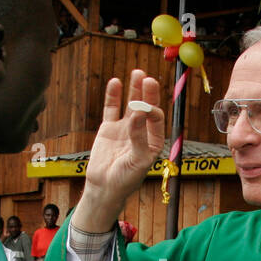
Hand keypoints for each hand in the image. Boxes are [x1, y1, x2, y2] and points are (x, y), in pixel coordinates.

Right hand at [73, 71, 164, 232]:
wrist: (104, 188)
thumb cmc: (126, 179)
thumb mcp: (137, 160)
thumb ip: (138, 137)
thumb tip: (138, 113)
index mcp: (154, 140)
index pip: (157, 119)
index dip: (152, 111)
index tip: (145, 108)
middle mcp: (141, 131)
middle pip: (146, 107)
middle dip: (148, 93)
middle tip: (148, 79)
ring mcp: (125, 128)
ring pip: (130, 104)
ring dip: (134, 89)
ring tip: (138, 73)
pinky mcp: (109, 128)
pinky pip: (111, 109)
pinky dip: (113, 96)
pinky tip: (115, 82)